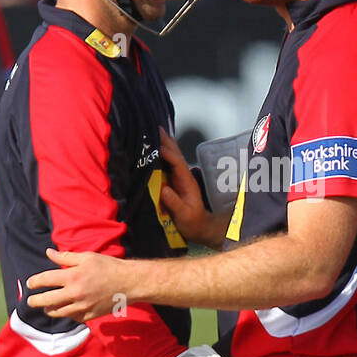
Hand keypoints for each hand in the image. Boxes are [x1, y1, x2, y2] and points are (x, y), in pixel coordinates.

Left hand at [25, 247, 129, 320]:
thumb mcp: (87, 257)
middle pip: (47, 301)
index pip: (45, 280)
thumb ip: (65, 257)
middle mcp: (75, 293)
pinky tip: (65, 311)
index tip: (30, 283)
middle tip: (31, 301)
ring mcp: (82, 306)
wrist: (128, 283)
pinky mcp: (90, 316)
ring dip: (49, 310)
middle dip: (35, 301)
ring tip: (46, 308)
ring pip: (58, 312)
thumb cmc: (108, 267)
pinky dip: (67, 315)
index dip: (34, 282)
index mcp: (72, 276)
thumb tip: (48, 252)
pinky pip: (72, 318)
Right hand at [158, 128, 226, 247]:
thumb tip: (163, 187)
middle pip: (176, 155)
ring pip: (173, 157)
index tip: (157, 145)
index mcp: (186, 182)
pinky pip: (169, 164)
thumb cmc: (193, 223)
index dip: (168, 153)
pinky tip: (158, 147)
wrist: (200, 228)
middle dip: (167, 141)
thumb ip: (174, 202)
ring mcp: (180, 178)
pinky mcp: (175, 182)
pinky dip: (164, 153)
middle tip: (156, 127)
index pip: (177, 163)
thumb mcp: (184, 215)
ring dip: (165, 144)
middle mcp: (184, 176)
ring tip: (156, 132)